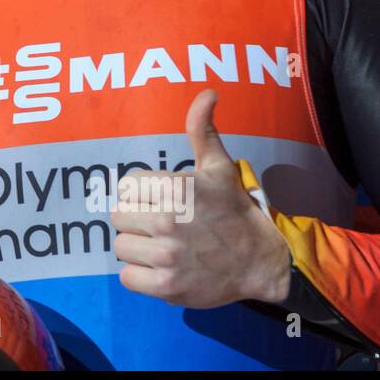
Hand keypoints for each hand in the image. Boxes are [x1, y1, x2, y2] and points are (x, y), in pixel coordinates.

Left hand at [110, 89, 291, 307]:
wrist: (261, 260)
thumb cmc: (233, 210)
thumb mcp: (219, 166)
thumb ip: (202, 129)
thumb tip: (208, 92)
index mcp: (175, 189)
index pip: (125, 186)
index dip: (142, 193)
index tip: (163, 200)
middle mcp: (167, 222)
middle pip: (118, 216)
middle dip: (137, 218)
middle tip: (163, 224)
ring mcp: (166, 256)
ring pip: (121, 246)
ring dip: (137, 247)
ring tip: (163, 245)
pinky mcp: (166, 287)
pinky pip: (127, 277)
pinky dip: (140, 276)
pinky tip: (162, 267)